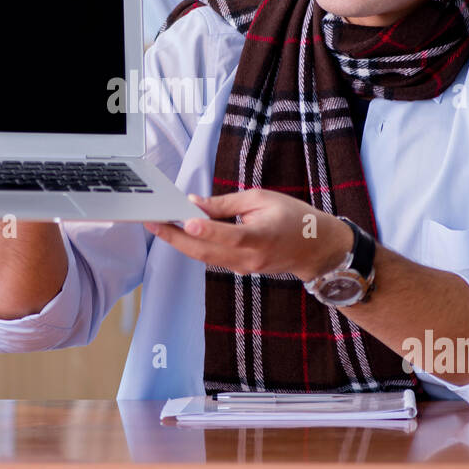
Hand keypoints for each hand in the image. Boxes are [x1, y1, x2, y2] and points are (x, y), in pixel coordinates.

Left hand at [143, 190, 352, 281]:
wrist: (315, 248)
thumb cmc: (292, 217)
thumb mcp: (262, 199)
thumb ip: (226, 203)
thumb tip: (195, 204)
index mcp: (260, 237)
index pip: (230, 235)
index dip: (208, 229)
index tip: (187, 221)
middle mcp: (250, 257)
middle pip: (207, 251)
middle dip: (176, 237)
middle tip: (152, 222)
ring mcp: (244, 267)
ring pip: (205, 257)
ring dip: (180, 242)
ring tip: (158, 225)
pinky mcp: (240, 269)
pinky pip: (212, 258)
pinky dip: (195, 246)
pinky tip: (179, 233)